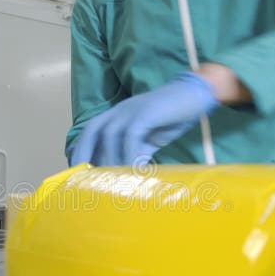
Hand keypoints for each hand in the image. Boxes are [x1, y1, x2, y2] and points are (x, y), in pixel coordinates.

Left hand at [70, 72, 219, 165]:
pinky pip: (131, 135)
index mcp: (117, 116)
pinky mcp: (146, 112)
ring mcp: (132, 109)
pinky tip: (132, 170)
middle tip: (85, 179)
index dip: (82, 151)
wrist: (196, 95)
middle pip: (92, 131)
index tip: (78, 173)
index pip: (91, 133)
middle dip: (85, 154)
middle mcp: (119, 111)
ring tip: (111, 180)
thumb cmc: (172, 118)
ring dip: (108, 158)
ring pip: (109, 135)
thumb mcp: (149, 140)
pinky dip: (128, 153)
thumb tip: (125, 174)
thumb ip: (136, 153)